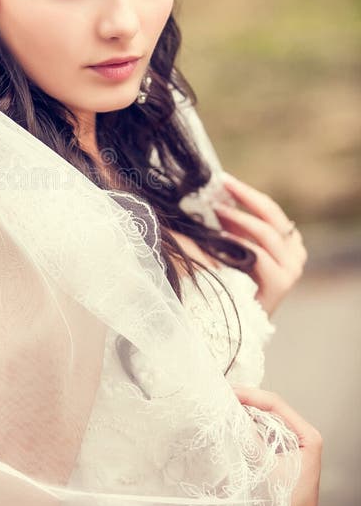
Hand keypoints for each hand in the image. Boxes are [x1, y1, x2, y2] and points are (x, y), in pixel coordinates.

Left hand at [213, 172, 306, 314]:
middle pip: (271, 214)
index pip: (268, 208)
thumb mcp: (234, 247)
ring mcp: (291, 269)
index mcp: (287, 240)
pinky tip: (220, 238)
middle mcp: (295, 252)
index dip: (246, 192)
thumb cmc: (233, 283)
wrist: (236, 326)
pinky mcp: (281, 284)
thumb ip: (231, 226)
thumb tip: (210, 197)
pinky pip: (260, 257)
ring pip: (266, 233)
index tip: (223, 179)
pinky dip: (240, 245)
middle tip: (220, 186)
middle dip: (244, 197)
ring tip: (216, 210)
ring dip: (238, 219)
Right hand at [232, 386, 321, 505]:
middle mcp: (300, 441)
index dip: (250, 395)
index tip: (228, 392)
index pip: (275, 405)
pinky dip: (243, 430)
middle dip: (244, 403)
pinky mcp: (276, 460)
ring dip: (242, 415)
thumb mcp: (264, 468)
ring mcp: (288, 450)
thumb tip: (229, 411)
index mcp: (307, 438)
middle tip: (220, 396)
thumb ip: (248, 437)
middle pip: (268, 411)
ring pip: (262, 423)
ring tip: (221, 408)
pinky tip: (228, 426)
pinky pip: (258, 437)